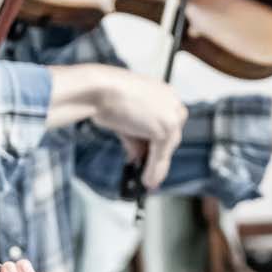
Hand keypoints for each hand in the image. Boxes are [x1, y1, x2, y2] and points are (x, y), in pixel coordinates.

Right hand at [86, 66, 187, 190]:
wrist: (100, 89)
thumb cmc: (104, 96)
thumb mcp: (123, 118)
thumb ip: (134, 136)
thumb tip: (137, 156)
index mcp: (161, 92)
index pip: (164, 121)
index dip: (157, 142)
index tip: (152, 155)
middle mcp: (171, 100)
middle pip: (170, 136)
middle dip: (158, 156)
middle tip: (150, 173)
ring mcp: (171, 114)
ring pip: (167, 147)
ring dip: (156, 167)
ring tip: (149, 183)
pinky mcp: (167, 128)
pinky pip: (161, 155)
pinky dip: (154, 170)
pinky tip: (147, 181)